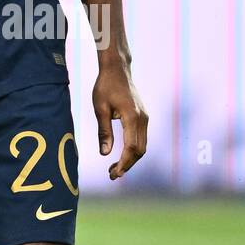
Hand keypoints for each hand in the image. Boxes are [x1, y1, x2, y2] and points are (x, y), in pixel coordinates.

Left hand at [92, 65, 147, 179]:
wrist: (117, 70)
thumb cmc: (105, 86)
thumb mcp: (100, 109)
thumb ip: (104, 132)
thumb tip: (105, 154)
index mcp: (132, 117)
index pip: (131, 148)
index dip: (123, 163)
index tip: (114, 174)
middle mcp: (142, 119)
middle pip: (140, 150)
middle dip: (127, 165)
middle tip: (112, 175)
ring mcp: (145, 118)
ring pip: (142, 146)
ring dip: (130, 159)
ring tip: (114, 168)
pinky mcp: (143, 117)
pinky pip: (141, 138)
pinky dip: (133, 150)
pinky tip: (121, 155)